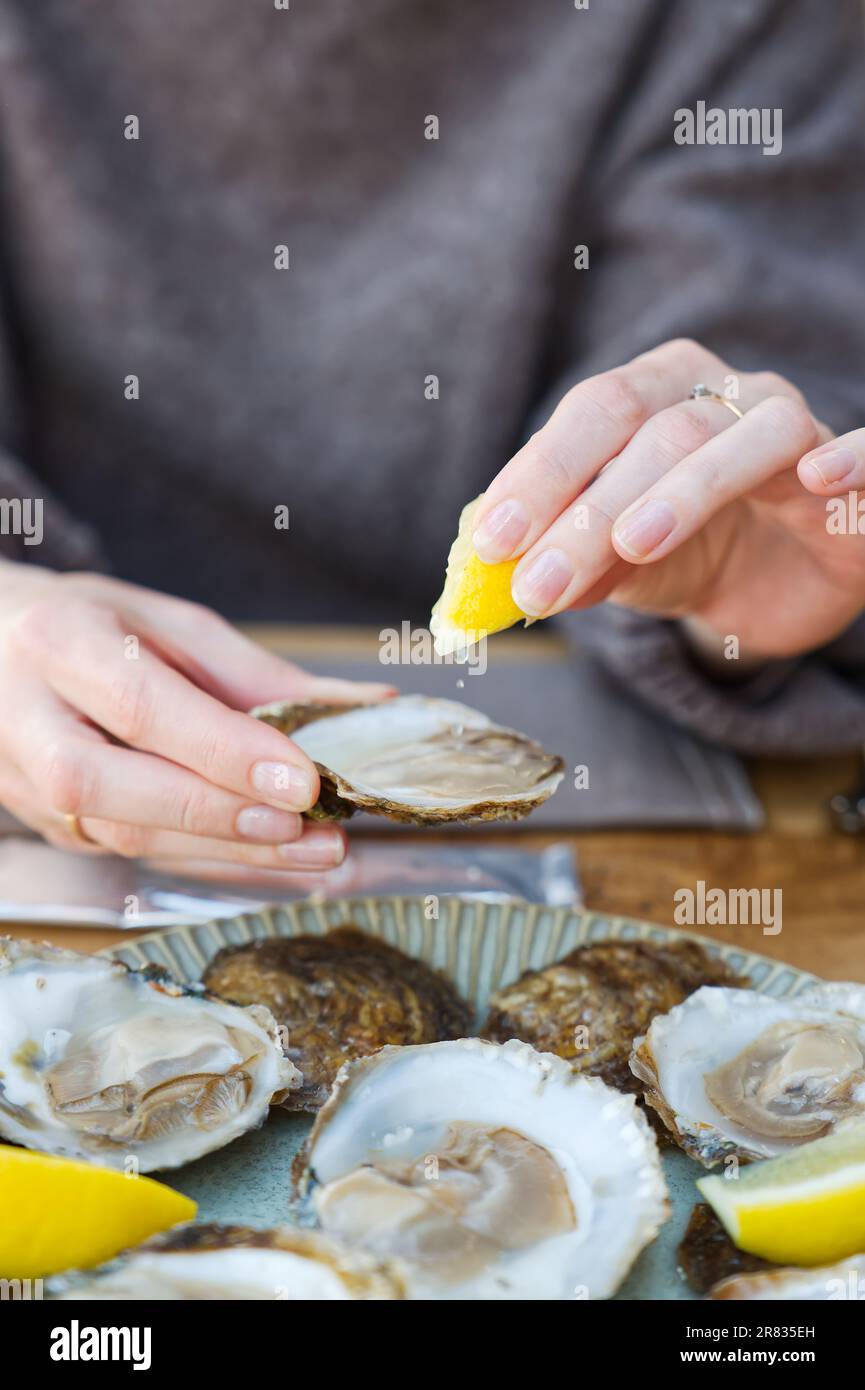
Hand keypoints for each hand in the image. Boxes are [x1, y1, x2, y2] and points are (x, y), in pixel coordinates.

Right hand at [0, 564, 393, 879]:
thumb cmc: (89, 627)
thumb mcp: (167, 621)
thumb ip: (256, 672)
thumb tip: (360, 706)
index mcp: (59, 643)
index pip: (141, 707)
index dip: (223, 749)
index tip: (302, 777)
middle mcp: (26, 718)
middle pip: (113, 785)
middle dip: (219, 814)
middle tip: (310, 826)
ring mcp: (25, 783)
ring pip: (121, 833)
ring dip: (226, 852)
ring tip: (314, 851)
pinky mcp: (48, 826)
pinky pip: (130, 852)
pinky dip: (208, 860)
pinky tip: (272, 861)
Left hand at [472, 339, 864, 659]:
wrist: (780, 586)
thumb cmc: (692, 554)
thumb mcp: (619, 565)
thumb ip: (570, 563)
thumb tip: (501, 581)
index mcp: (657, 394)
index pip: (592, 414)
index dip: (539, 474)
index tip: (491, 542)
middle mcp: (725, 394)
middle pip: (654, 429)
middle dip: (587, 508)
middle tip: (537, 581)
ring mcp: (793, 427)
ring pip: (740, 437)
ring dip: (682, 491)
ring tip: (633, 545)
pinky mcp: (859, 476)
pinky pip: (864, 450)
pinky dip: (847, 458)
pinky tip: (814, 480)